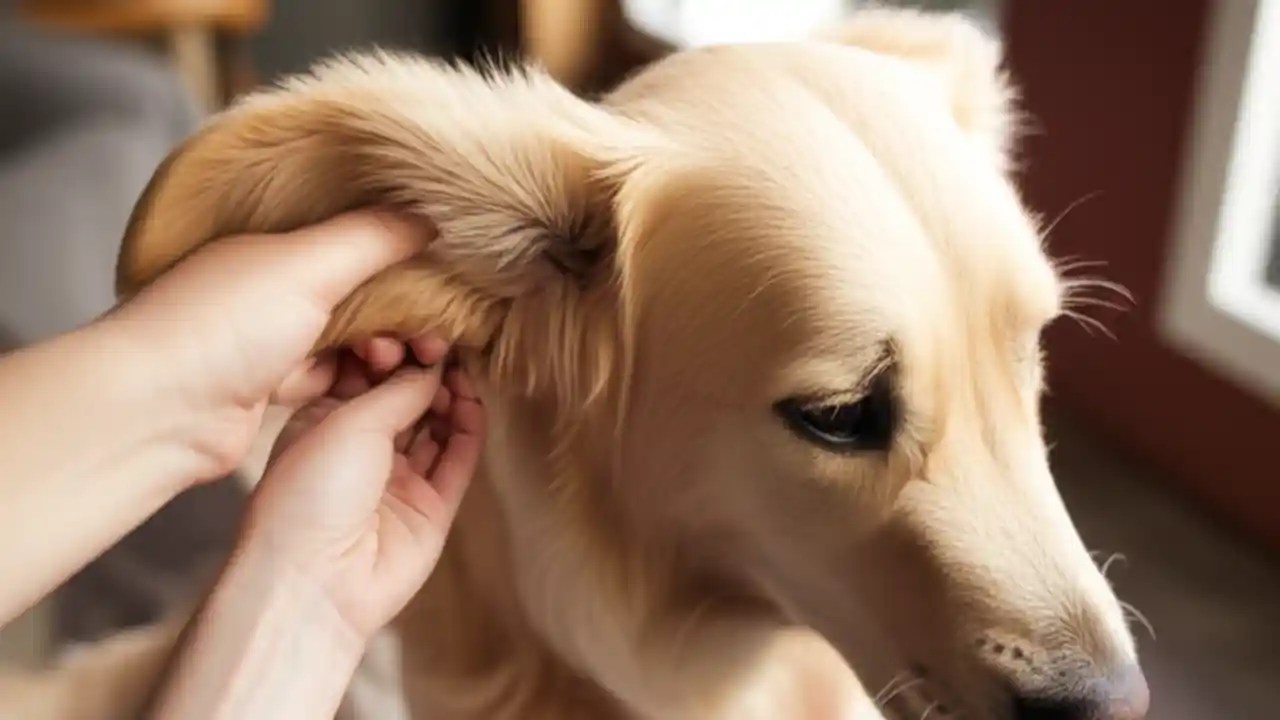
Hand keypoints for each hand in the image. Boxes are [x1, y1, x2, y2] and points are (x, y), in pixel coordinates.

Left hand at [104, 211, 426, 481]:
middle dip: (397, 311)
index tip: (440, 276)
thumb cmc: (223, 325)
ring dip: (379, 350)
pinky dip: (353, 382)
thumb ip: (373, 237)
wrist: (160, 410)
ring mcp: (266, 342)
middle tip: (431, 332)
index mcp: (270, 247)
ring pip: (345, 338)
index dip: (397, 255)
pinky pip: (329, 378)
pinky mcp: (269, 390)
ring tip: (405, 360)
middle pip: (353, 292)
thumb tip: (428, 218)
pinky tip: (377, 386)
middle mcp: (266, 290)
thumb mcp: (309, 263)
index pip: (348, 239)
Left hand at [237, 338, 484, 638]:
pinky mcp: (430, 507)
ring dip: (450, 395)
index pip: (366, 372)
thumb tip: (435, 364)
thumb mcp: (349, 421)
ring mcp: (396, 478)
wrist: (315, 582)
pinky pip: (457, 459)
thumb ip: (399, 389)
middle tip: (446, 341)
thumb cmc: (308, 494)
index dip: (392, 347)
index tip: (415, 324)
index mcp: (323, 420)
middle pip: (404, 395)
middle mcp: (360, 447)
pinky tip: (474, 401)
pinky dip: (468, 430)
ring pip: (434, 425)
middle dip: (425, 367)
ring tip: (464, 368)